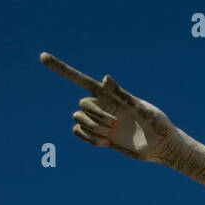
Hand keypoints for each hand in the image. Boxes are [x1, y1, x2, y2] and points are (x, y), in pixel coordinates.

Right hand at [40, 52, 182, 163]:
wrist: (161, 146)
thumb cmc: (159, 125)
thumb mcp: (143, 109)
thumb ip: (123, 95)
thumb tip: (104, 78)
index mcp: (111, 94)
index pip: (81, 80)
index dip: (62, 69)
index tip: (43, 58)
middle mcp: (102, 105)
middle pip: (82, 104)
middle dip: (95, 116)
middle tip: (116, 125)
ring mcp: (99, 121)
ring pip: (78, 119)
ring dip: (93, 128)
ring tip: (112, 134)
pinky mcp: (99, 136)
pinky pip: (78, 132)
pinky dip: (88, 138)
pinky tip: (105, 142)